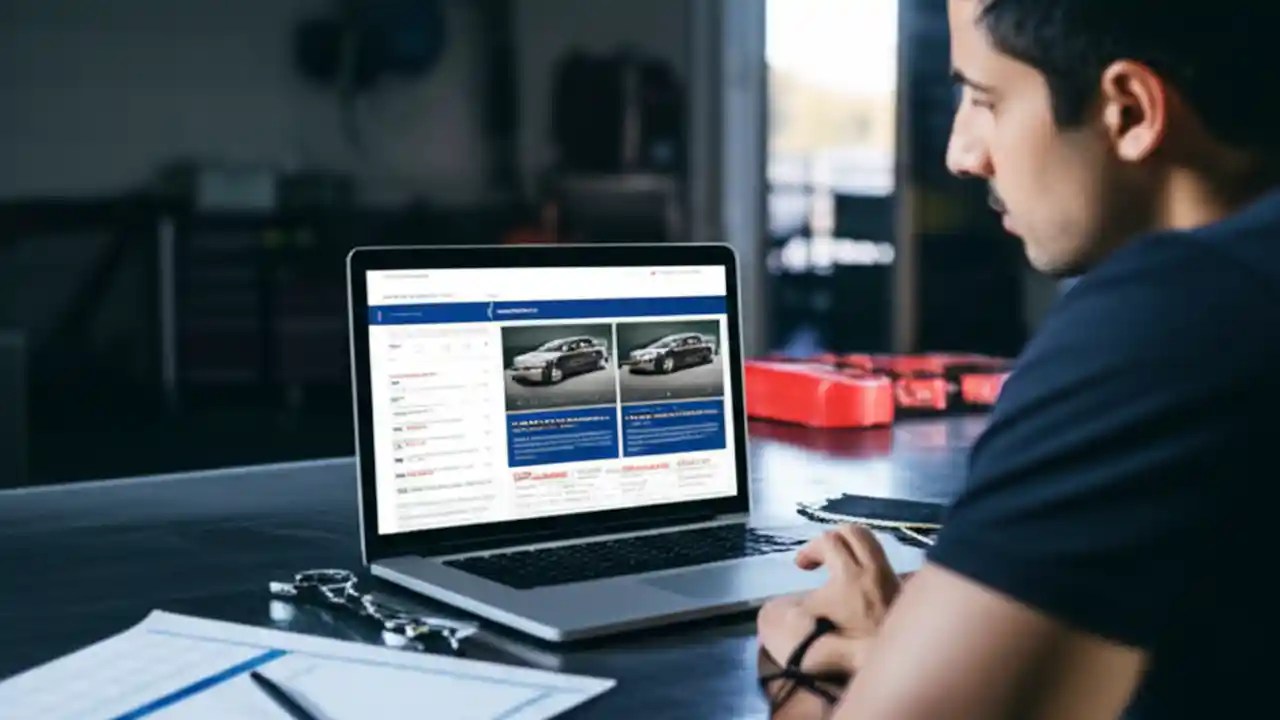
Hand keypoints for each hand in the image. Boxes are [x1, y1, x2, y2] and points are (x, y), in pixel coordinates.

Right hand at [757, 525, 900, 675]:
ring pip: (869, 540)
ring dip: (849, 546)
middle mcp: (872, 568)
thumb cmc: (849, 644)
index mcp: (848, 576)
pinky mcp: (899, 584)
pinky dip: (865, 556)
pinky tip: (856, 576)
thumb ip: (795, 611)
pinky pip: (880, 555)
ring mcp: (888, 574)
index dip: (809, 550)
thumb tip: (785, 606)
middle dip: (830, 539)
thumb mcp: (812, 628)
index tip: (801, 567)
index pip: (827, 541)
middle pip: (852, 532)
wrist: (894, 660)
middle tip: (819, 557)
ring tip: (837, 562)